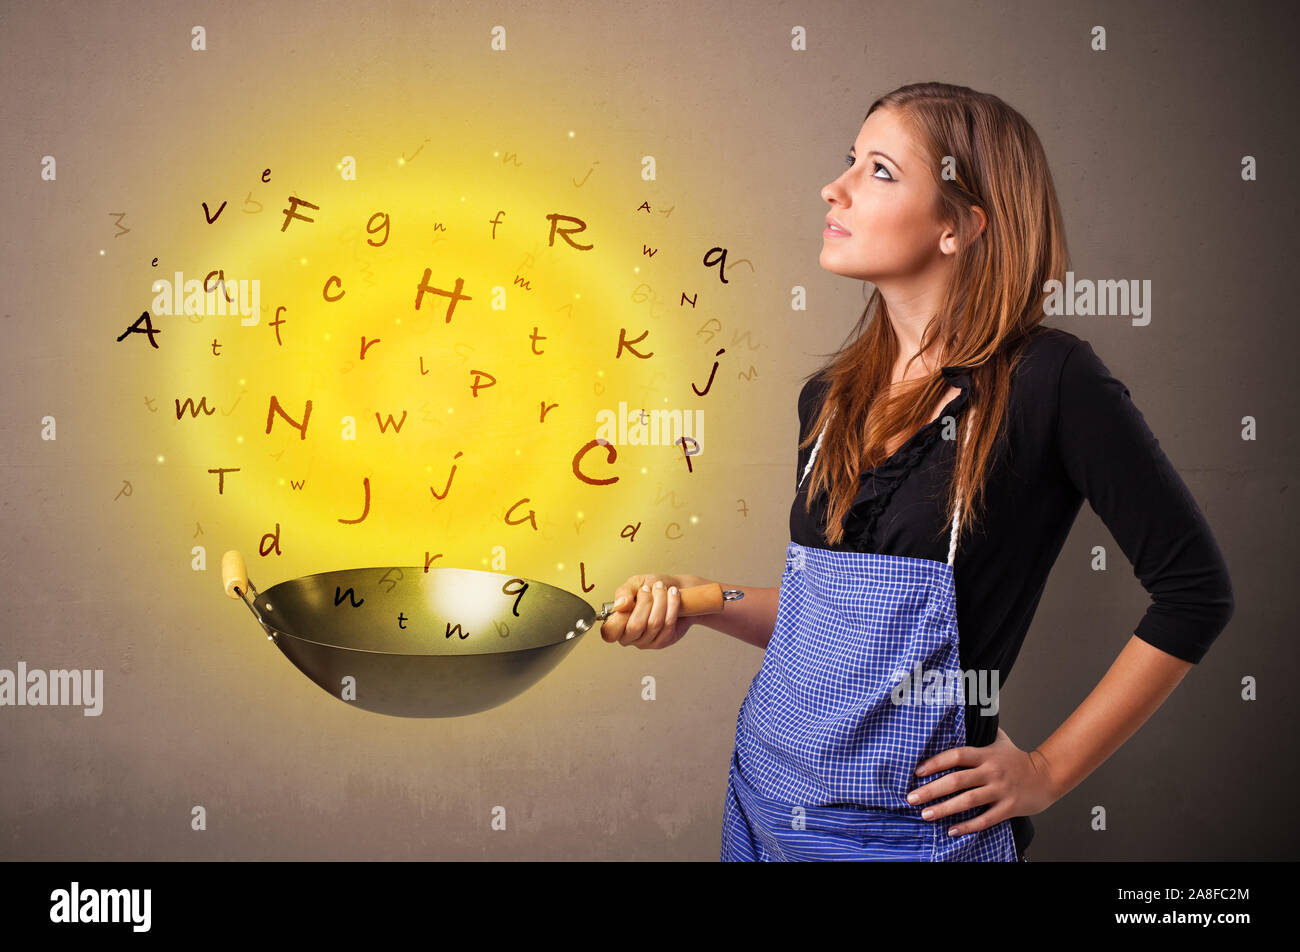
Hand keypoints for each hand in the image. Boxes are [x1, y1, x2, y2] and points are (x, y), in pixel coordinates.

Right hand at [599, 574, 701, 648]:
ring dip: (661, 600)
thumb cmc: (650, 587)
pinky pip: (669, 624)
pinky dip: (672, 605)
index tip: (630, 600)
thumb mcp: (633, 584)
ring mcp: (648, 641)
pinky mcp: (666, 640)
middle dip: (646, 602)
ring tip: (661, 587)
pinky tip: (672, 594)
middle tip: (649, 588)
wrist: (673, 588)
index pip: (610, 633)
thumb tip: (619, 605)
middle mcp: (631, 637)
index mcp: (617, 626)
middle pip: (635, 626)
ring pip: (654, 624)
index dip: (619, 617)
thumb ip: (623, 592)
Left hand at [905, 728, 1058, 836]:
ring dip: (944, 809)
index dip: (935, 763)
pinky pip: (985, 819)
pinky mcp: (1008, 808)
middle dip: (931, 790)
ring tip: (925, 814)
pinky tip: (952, 830)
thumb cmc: (1018, 759)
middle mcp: (991, 771)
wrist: (1047, 776)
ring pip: (968, 801)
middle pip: (957, 780)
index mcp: (986, 754)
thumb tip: (963, 712)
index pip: (956, 755)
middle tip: (911, 798)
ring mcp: (1000, 790)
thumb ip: (981, 730)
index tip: (917, 772)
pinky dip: (968, 826)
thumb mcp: (1000, 740)